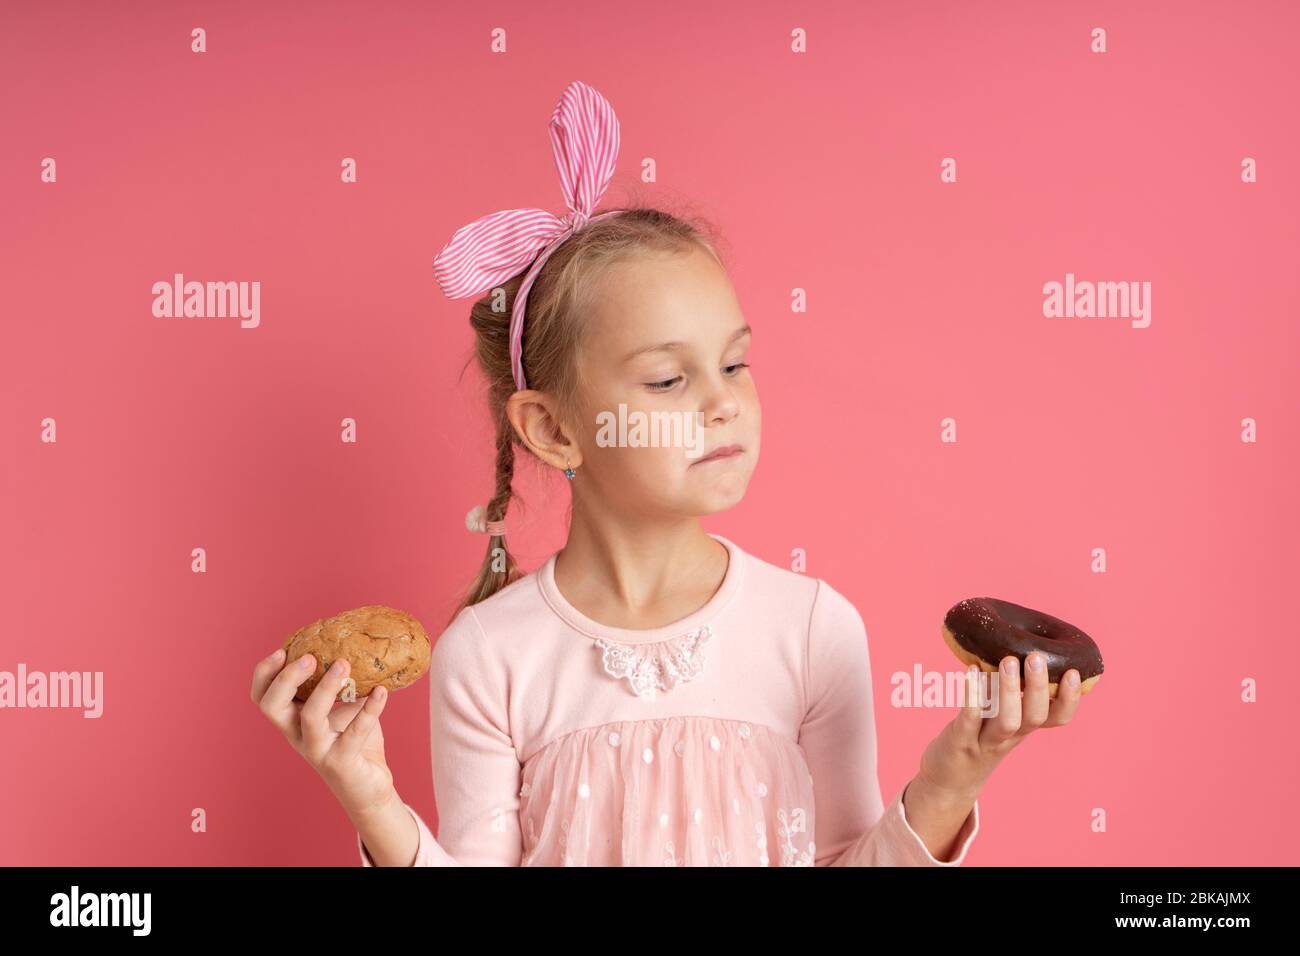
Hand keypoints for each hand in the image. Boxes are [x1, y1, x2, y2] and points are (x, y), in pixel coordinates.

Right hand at [250, 647, 396, 817]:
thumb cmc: (353, 742)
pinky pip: (355, 732)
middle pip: (272, 707)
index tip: (282, 650)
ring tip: (344, 664)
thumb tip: (355, 646)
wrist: (367, 787)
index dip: (264, 674)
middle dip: (286, 679)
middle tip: (310, 658)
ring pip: (310, 717)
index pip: (262, 697)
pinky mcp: (342, 762)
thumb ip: (343, 684)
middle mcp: (298, 736)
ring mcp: (318, 750)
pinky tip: (382, 691)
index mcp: (292, 721)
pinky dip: (370, 708)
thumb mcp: (343, 709)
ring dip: (326, 687)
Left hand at [917, 653, 1084, 800]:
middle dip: (1038, 687)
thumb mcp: (999, 717)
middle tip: (1037, 657)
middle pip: (1033, 717)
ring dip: (1009, 690)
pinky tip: (971, 671)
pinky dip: (972, 696)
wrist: (948, 780)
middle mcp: (1010, 736)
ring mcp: (986, 741)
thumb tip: (1017, 646)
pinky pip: (969, 720)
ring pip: (1007, 721)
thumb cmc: (977, 737)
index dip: (1069, 699)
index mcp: (1024, 728)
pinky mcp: (960, 742)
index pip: (1057, 719)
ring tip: (1008, 660)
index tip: (1074, 673)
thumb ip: (1010, 691)